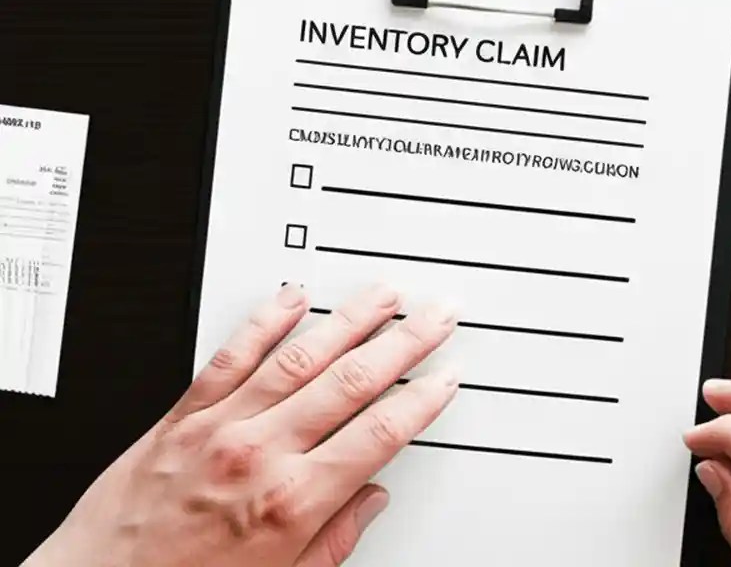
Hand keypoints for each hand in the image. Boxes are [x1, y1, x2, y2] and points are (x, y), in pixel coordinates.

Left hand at [23, 283, 458, 566]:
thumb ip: (335, 537)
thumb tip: (370, 498)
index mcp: (294, 502)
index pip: (381, 432)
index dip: (424, 399)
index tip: (446, 377)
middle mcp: (261, 455)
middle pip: (353, 381)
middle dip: (405, 342)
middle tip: (436, 315)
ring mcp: (221, 428)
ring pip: (301, 356)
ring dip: (350, 319)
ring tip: (384, 295)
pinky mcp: (182, 415)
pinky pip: (231, 355)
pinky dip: (265, 322)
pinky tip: (292, 299)